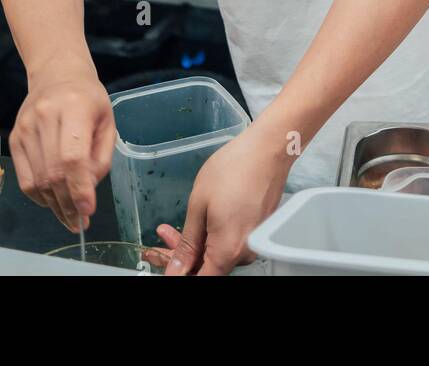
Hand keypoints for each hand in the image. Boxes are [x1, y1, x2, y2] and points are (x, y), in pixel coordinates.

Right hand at [9, 60, 114, 232]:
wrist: (56, 73)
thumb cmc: (88, 98)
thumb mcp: (106, 122)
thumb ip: (101, 158)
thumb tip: (87, 191)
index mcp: (75, 107)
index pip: (72, 157)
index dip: (79, 188)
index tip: (88, 210)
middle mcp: (45, 116)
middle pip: (53, 173)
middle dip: (68, 204)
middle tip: (80, 221)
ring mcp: (25, 128)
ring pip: (38, 180)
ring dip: (55, 205)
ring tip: (70, 215)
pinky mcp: (13, 139)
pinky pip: (25, 179)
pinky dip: (39, 196)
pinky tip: (53, 199)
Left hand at [162, 123, 290, 275]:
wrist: (268, 148)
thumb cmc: (235, 168)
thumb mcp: (199, 204)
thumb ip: (187, 243)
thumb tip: (176, 270)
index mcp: (227, 251)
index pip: (199, 279)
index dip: (178, 273)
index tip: (162, 260)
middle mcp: (245, 253)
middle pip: (208, 268)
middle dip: (180, 256)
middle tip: (160, 240)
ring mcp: (253, 242)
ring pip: (217, 254)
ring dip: (195, 244)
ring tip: (172, 227)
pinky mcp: (258, 231)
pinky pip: (230, 242)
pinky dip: (212, 236)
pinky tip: (199, 221)